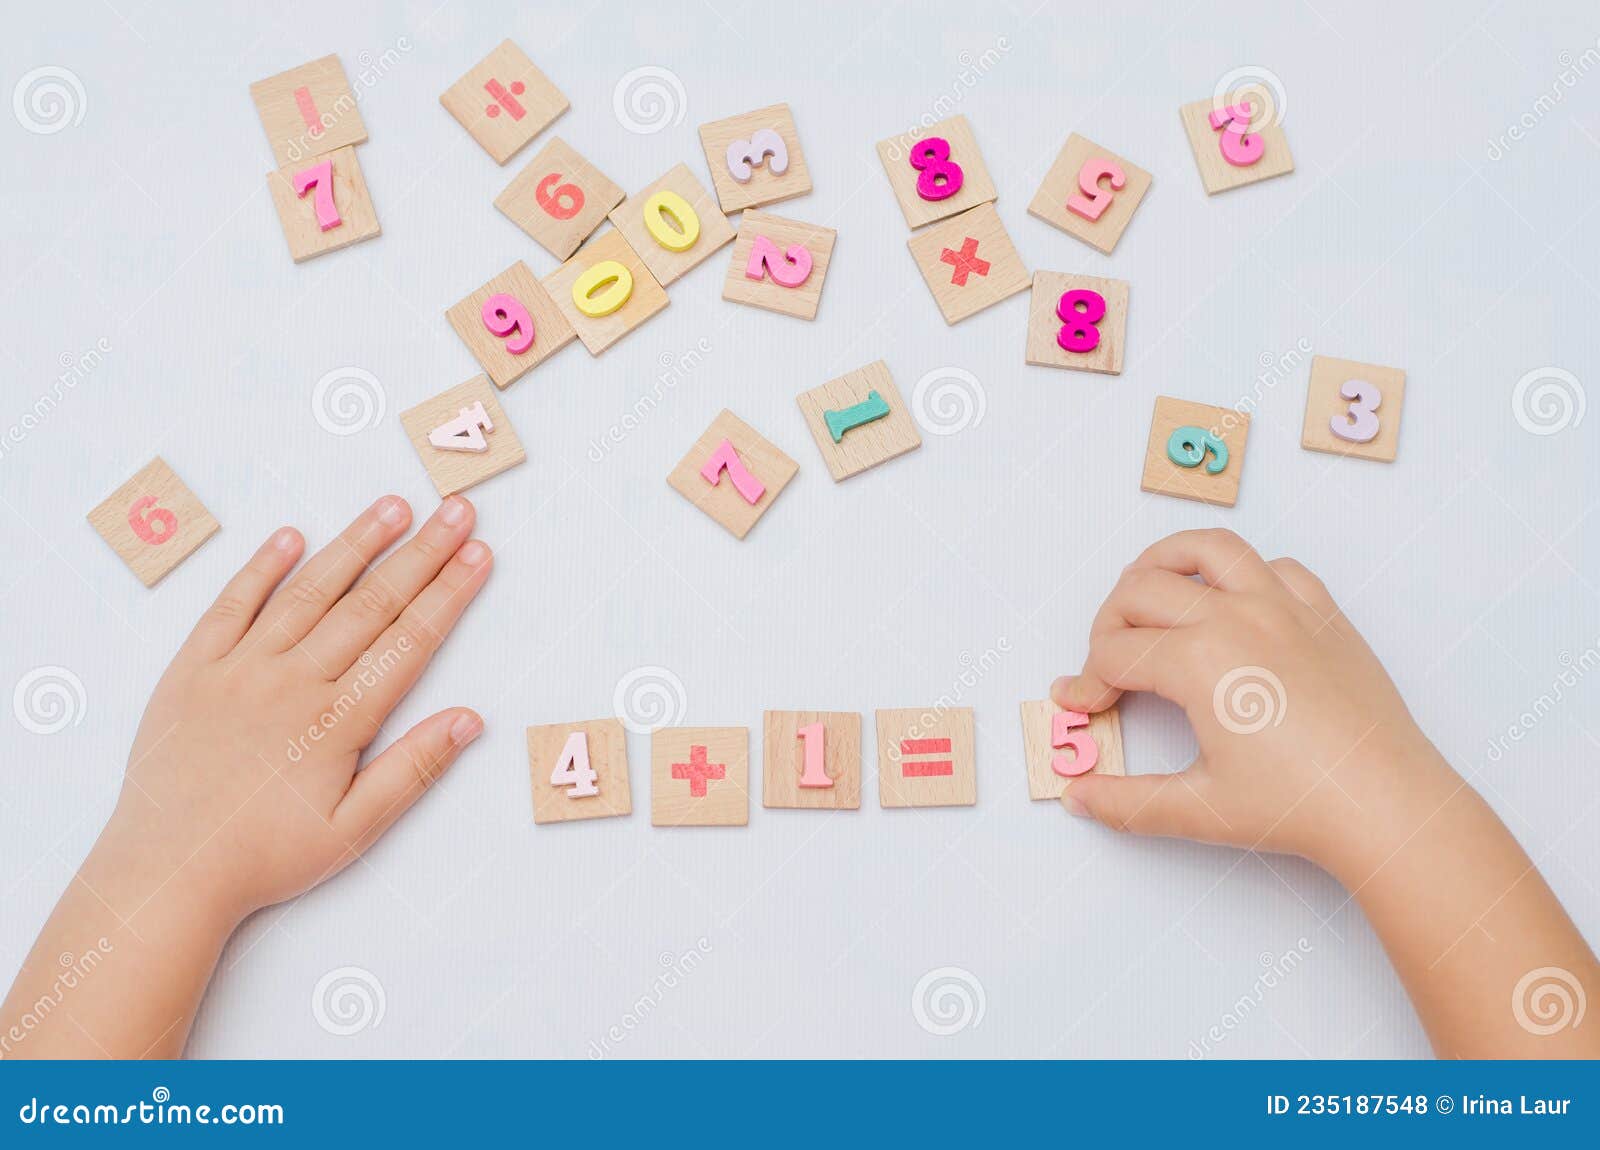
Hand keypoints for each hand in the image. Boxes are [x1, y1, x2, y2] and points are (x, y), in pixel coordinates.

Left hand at [98, 494, 491, 923]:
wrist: (166, 871)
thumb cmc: (263, 857)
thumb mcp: (352, 829)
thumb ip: (412, 769)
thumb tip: (469, 719)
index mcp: (336, 720)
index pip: (408, 640)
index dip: (448, 594)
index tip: (478, 555)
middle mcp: (291, 681)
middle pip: (370, 604)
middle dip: (421, 554)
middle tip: (456, 512)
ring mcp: (239, 669)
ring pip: (308, 592)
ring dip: (354, 545)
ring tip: (392, 508)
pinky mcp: (192, 670)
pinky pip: (230, 605)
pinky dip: (261, 568)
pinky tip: (292, 536)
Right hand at [1052, 528, 1451, 871]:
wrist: (1387, 804)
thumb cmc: (1301, 806)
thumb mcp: (1199, 810)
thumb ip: (1126, 802)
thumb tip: (1081, 796)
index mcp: (1199, 661)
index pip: (1114, 654)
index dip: (1084, 681)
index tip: (1078, 703)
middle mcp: (1236, 617)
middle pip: (1141, 591)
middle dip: (1106, 624)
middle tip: (1105, 663)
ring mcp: (1284, 607)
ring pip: (1206, 549)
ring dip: (1164, 562)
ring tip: (1146, 590)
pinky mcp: (1322, 613)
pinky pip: (1274, 565)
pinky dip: (1241, 572)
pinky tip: (1230, 603)